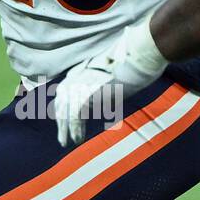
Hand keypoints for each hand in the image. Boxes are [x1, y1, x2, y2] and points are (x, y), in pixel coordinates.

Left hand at [53, 17, 167, 146]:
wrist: (138, 56)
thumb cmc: (132, 65)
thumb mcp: (114, 80)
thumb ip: (103, 91)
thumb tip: (101, 104)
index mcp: (80, 72)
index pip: (64, 94)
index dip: (62, 110)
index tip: (63, 123)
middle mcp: (76, 77)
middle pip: (62, 104)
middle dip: (61, 123)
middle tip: (63, 139)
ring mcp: (79, 84)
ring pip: (66, 112)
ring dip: (66, 130)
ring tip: (66, 143)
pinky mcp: (86, 92)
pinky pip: (75, 116)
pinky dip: (76, 129)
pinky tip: (77, 140)